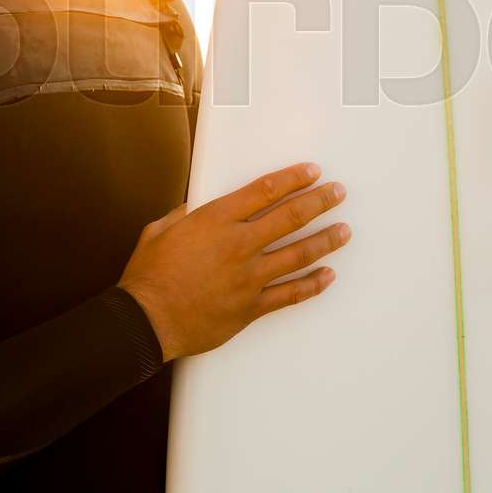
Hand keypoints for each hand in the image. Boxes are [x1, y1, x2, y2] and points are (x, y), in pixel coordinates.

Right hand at [117, 162, 349, 361]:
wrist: (147, 321)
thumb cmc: (148, 277)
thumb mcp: (158, 231)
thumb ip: (183, 215)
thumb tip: (197, 208)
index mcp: (216, 220)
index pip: (265, 191)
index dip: (293, 179)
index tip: (312, 171)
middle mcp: (238, 245)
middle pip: (290, 217)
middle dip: (319, 201)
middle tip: (338, 193)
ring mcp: (249, 277)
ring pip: (298, 254)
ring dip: (325, 240)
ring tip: (344, 230)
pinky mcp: (251, 306)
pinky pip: (290, 294)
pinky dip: (312, 284)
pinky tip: (328, 275)